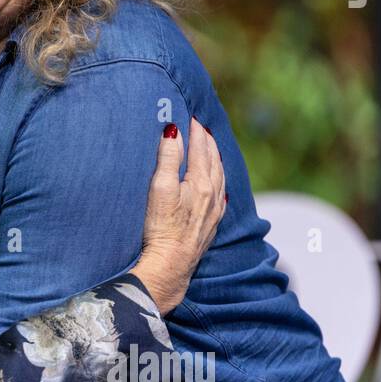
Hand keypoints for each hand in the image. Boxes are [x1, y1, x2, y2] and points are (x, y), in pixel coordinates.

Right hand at [131, 118, 225, 313]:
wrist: (170, 267)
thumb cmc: (161, 228)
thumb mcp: (160, 188)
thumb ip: (168, 158)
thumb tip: (174, 131)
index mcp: (201, 182)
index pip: (200, 148)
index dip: (195, 130)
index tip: (191, 114)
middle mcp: (213, 195)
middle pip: (214, 160)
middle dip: (208, 141)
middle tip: (201, 125)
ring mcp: (213, 212)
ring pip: (220, 177)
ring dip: (215, 159)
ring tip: (211, 148)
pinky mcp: (209, 226)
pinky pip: (220, 196)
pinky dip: (218, 182)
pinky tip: (218, 186)